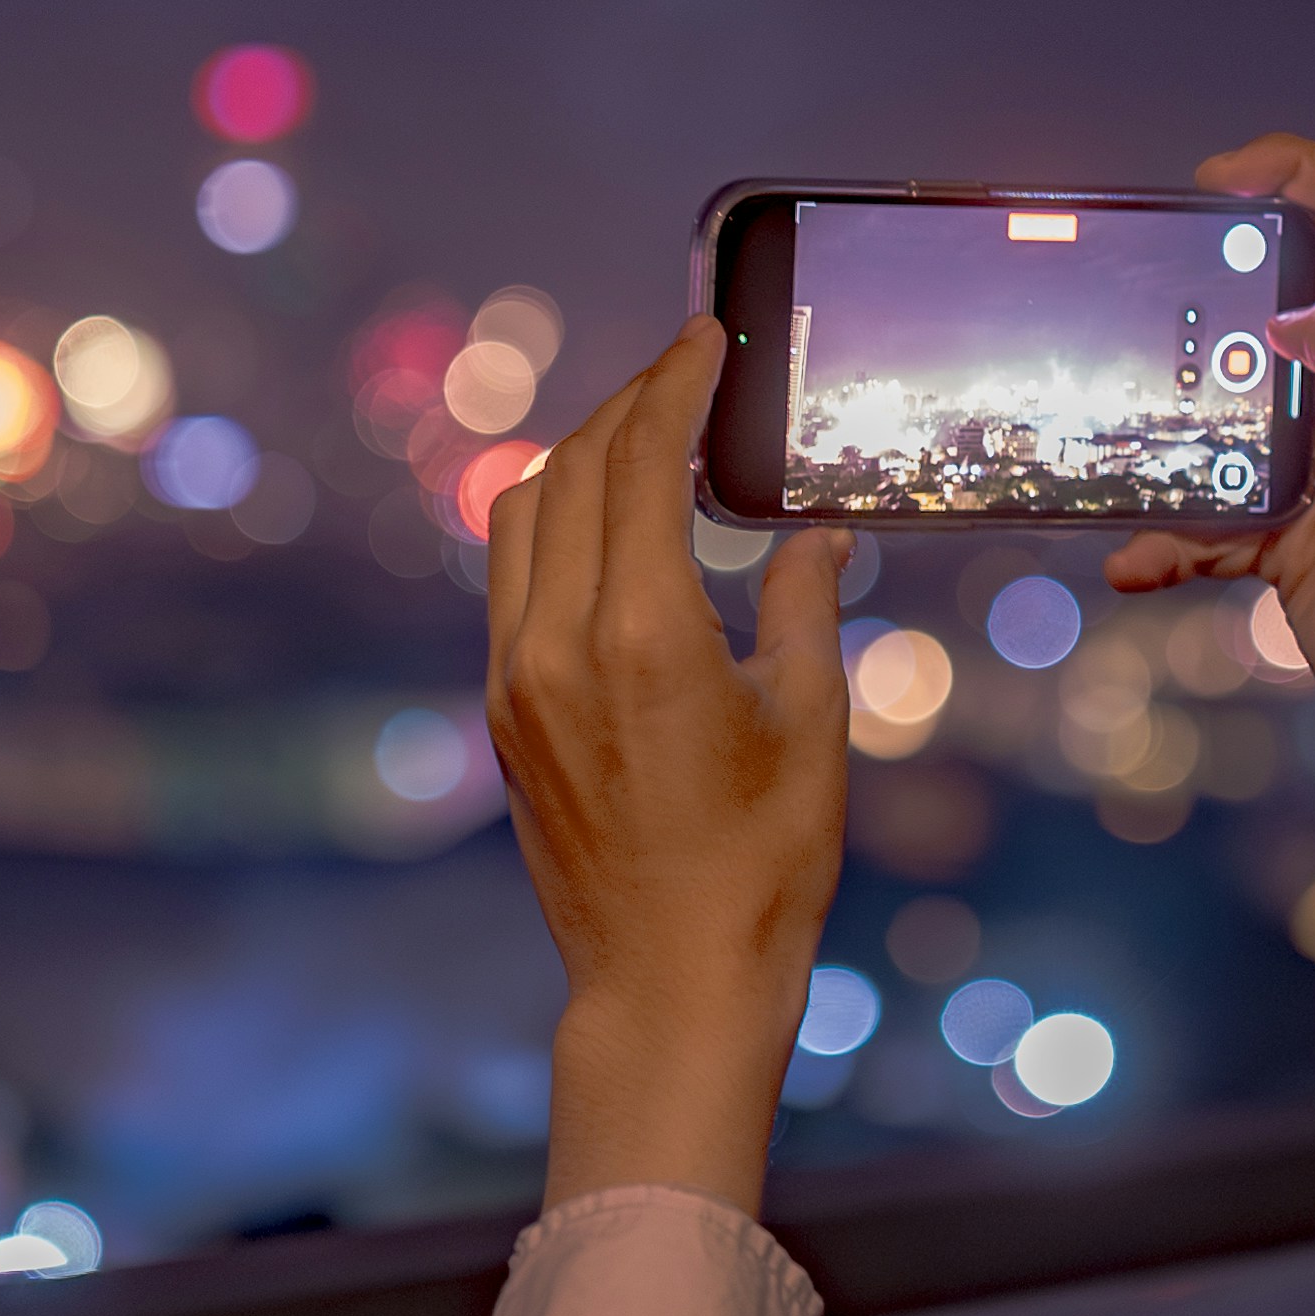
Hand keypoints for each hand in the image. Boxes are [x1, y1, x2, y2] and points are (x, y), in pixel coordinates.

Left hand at [487, 320, 854, 1213]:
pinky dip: (551, 525)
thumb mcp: (812, 725)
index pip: (640, 460)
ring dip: (577, 459)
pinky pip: (510, 581)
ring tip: (641, 439)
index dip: (671, 381)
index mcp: (643, 634)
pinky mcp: (502, 714)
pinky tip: (603, 527)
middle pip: (570, 470)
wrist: (669, 980)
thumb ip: (806, 609)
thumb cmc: (763, 865)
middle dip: (626, 406)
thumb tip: (812, 536)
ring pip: (521, 517)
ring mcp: (515, 678)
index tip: (702, 335)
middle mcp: (558, 642)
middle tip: (682, 374)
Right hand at [1108, 134, 1314, 928]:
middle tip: (1148, 313)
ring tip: (1120, 440)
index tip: (1219, 179)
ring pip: (1224, 413)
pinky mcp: (1291, 537)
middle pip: (1276, 303)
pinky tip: (1135, 559)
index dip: (1296, 171)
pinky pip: (1206, 521)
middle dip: (1205, 301)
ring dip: (1167, 428)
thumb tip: (1294, 314)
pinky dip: (1165, 538)